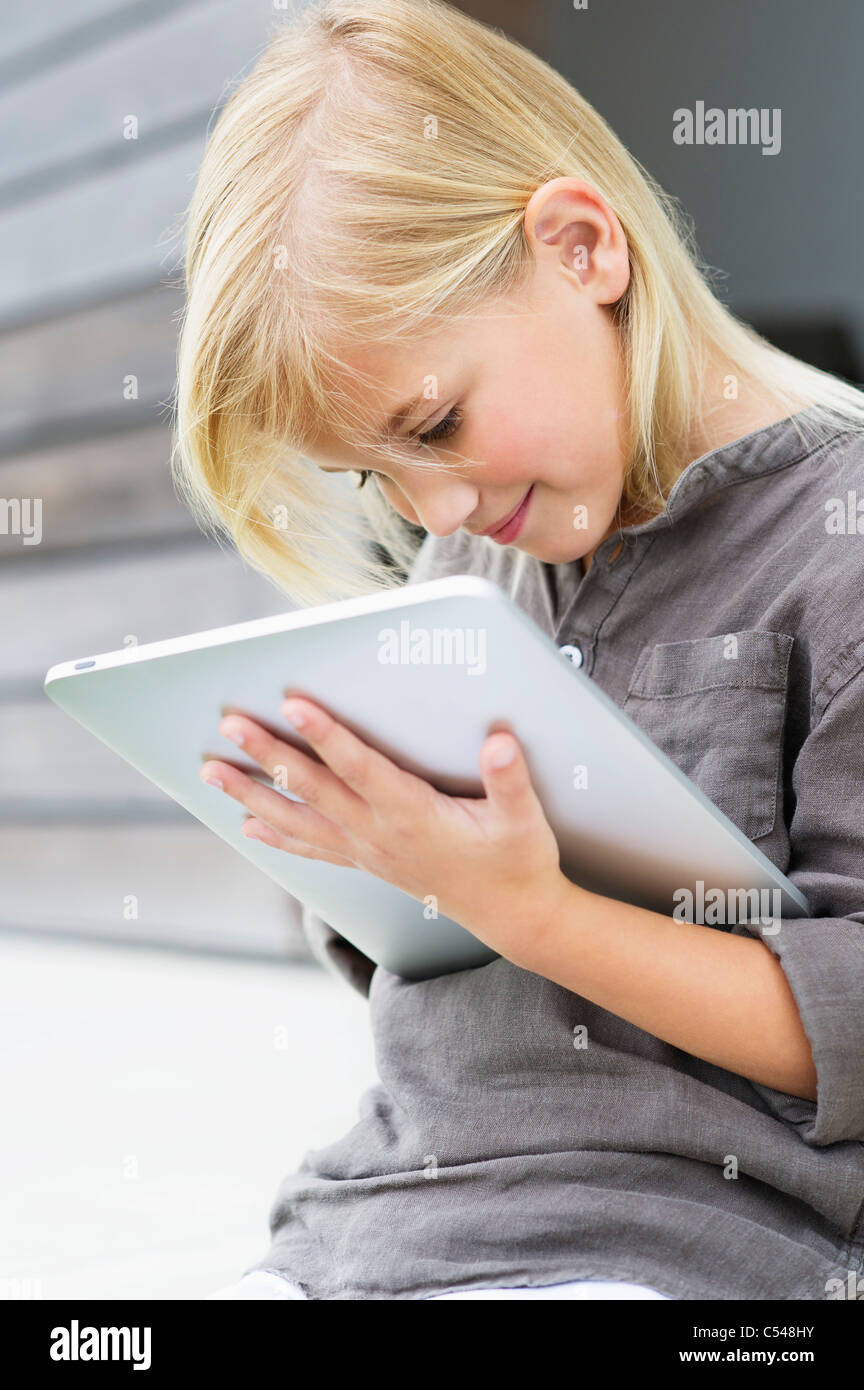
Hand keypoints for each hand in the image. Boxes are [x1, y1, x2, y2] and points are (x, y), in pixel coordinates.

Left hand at [198, 696, 575, 968]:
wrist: (510, 914)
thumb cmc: (516, 861)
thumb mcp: (524, 820)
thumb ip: (510, 779)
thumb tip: (500, 741)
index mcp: (413, 815)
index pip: (360, 768)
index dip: (327, 736)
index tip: (294, 704)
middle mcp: (379, 834)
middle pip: (313, 789)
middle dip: (269, 755)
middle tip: (230, 725)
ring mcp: (367, 852)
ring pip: (298, 820)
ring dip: (253, 794)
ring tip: (212, 772)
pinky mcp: (367, 863)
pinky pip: (310, 848)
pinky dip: (276, 834)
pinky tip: (247, 822)